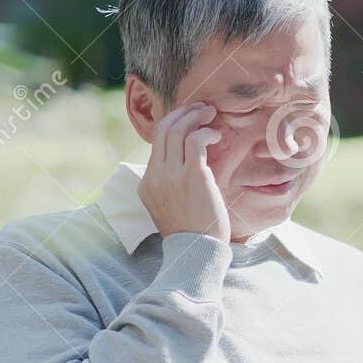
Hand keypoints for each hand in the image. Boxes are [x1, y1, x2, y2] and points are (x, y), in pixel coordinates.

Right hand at [137, 102, 228, 241]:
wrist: (197, 253)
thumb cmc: (191, 231)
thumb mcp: (169, 206)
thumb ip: (171, 183)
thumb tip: (188, 160)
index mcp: (147, 183)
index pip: (155, 142)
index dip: (173, 124)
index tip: (190, 120)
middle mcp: (155, 177)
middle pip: (163, 130)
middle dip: (183, 113)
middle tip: (201, 109)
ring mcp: (172, 176)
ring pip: (177, 130)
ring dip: (195, 117)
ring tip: (210, 114)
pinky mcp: (193, 177)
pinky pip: (196, 141)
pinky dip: (206, 132)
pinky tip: (216, 135)